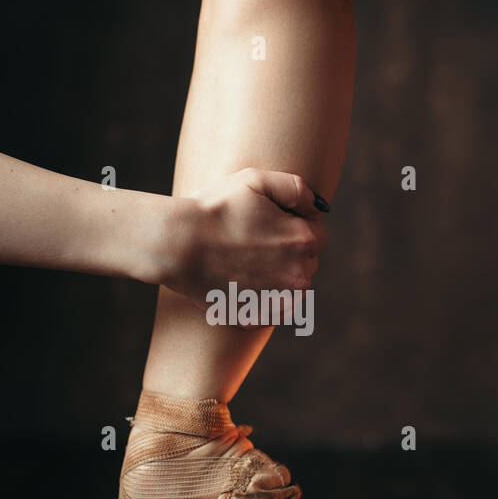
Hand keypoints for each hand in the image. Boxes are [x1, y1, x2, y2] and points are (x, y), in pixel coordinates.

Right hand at [164, 168, 328, 305]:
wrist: (177, 243)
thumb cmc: (214, 208)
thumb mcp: (256, 180)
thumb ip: (297, 189)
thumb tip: (320, 206)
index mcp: (304, 241)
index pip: (317, 236)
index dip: (293, 228)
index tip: (268, 224)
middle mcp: (298, 275)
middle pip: (305, 264)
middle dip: (287, 254)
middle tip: (252, 242)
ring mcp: (277, 301)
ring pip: (290, 290)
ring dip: (276, 278)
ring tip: (244, 262)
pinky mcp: (254, 318)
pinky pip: (268, 311)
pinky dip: (259, 300)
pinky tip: (238, 283)